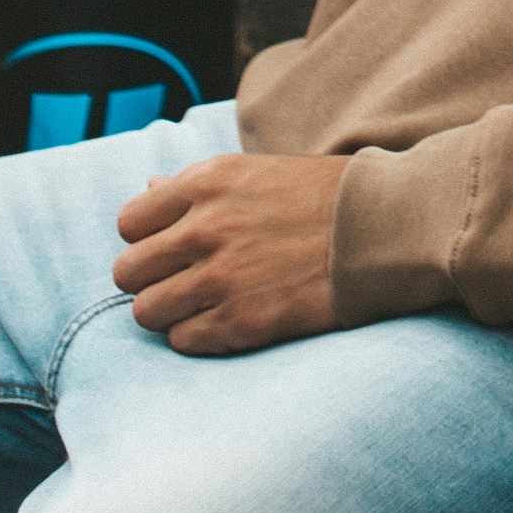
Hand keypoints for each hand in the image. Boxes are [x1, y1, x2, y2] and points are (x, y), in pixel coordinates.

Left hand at [113, 147, 347, 350]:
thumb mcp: (256, 172)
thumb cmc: (325, 196)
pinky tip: (229, 319)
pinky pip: (182, 341)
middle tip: (184, 280)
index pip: (129, 222)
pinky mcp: (240, 321)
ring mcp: (220, 277)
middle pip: (127, 271)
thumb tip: (147, 190)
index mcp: (206, 182)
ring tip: (205, 304)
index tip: (171, 247)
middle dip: (151, 279)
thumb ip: (196, 186)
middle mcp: (204, 228)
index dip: (146, 238)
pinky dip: (199, 335)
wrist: (385, 229)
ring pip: (146, 312)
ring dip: (171, 312)